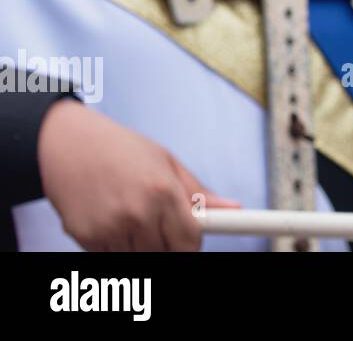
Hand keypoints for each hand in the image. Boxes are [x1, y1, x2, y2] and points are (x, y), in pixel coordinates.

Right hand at [37, 99, 238, 250]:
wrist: (69, 145)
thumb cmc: (122, 150)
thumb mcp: (166, 162)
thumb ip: (198, 191)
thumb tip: (232, 208)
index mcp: (163, 191)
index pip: (190, 240)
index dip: (193, 246)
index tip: (192, 244)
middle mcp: (138, 212)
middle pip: (165, 254)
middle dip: (169, 246)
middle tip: (162, 228)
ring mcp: (110, 228)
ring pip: (139, 258)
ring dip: (143, 246)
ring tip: (136, 218)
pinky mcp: (87, 238)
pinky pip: (112, 257)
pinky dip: (119, 247)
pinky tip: (115, 223)